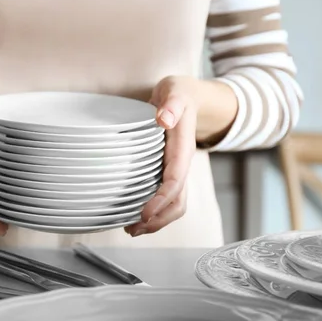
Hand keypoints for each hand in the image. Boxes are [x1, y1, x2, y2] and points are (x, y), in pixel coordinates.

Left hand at [125, 76, 198, 236]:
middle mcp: (181, 164)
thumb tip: (164, 118)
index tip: (144, 214)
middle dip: (159, 220)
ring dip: (155, 221)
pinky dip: (153, 211)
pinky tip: (134, 214)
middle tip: (134, 228)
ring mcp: (176, 169)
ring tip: (131, 229)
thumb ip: (171, 104)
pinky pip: (165, 197)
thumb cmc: (179, 94)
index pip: (175, 181)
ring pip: (173, 204)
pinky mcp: (168, 171)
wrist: (190, 96)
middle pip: (178, 202)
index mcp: (182, 149)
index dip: (161, 200)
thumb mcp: (175, 91)